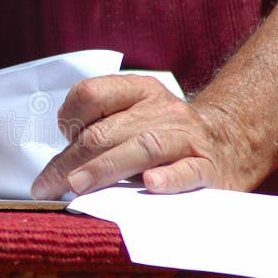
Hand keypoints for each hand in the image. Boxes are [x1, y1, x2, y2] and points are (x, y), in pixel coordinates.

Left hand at [30, 74, 259, 198]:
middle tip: (46, 187)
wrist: (231, 142)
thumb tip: (57, 166)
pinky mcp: (208, 166)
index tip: (61, 141)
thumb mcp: (133, 118)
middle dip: (71, 161)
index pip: (92, 94)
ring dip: (105, 168)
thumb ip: (100, 130)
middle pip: (106, 131)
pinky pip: (187, 170)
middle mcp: (162, 109)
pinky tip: (150, 186)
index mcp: (138, 90)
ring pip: (142, 148)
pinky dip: (169, 178)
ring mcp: (186, 136)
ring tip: (79, 186)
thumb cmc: (165, 136)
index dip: (70, 118)